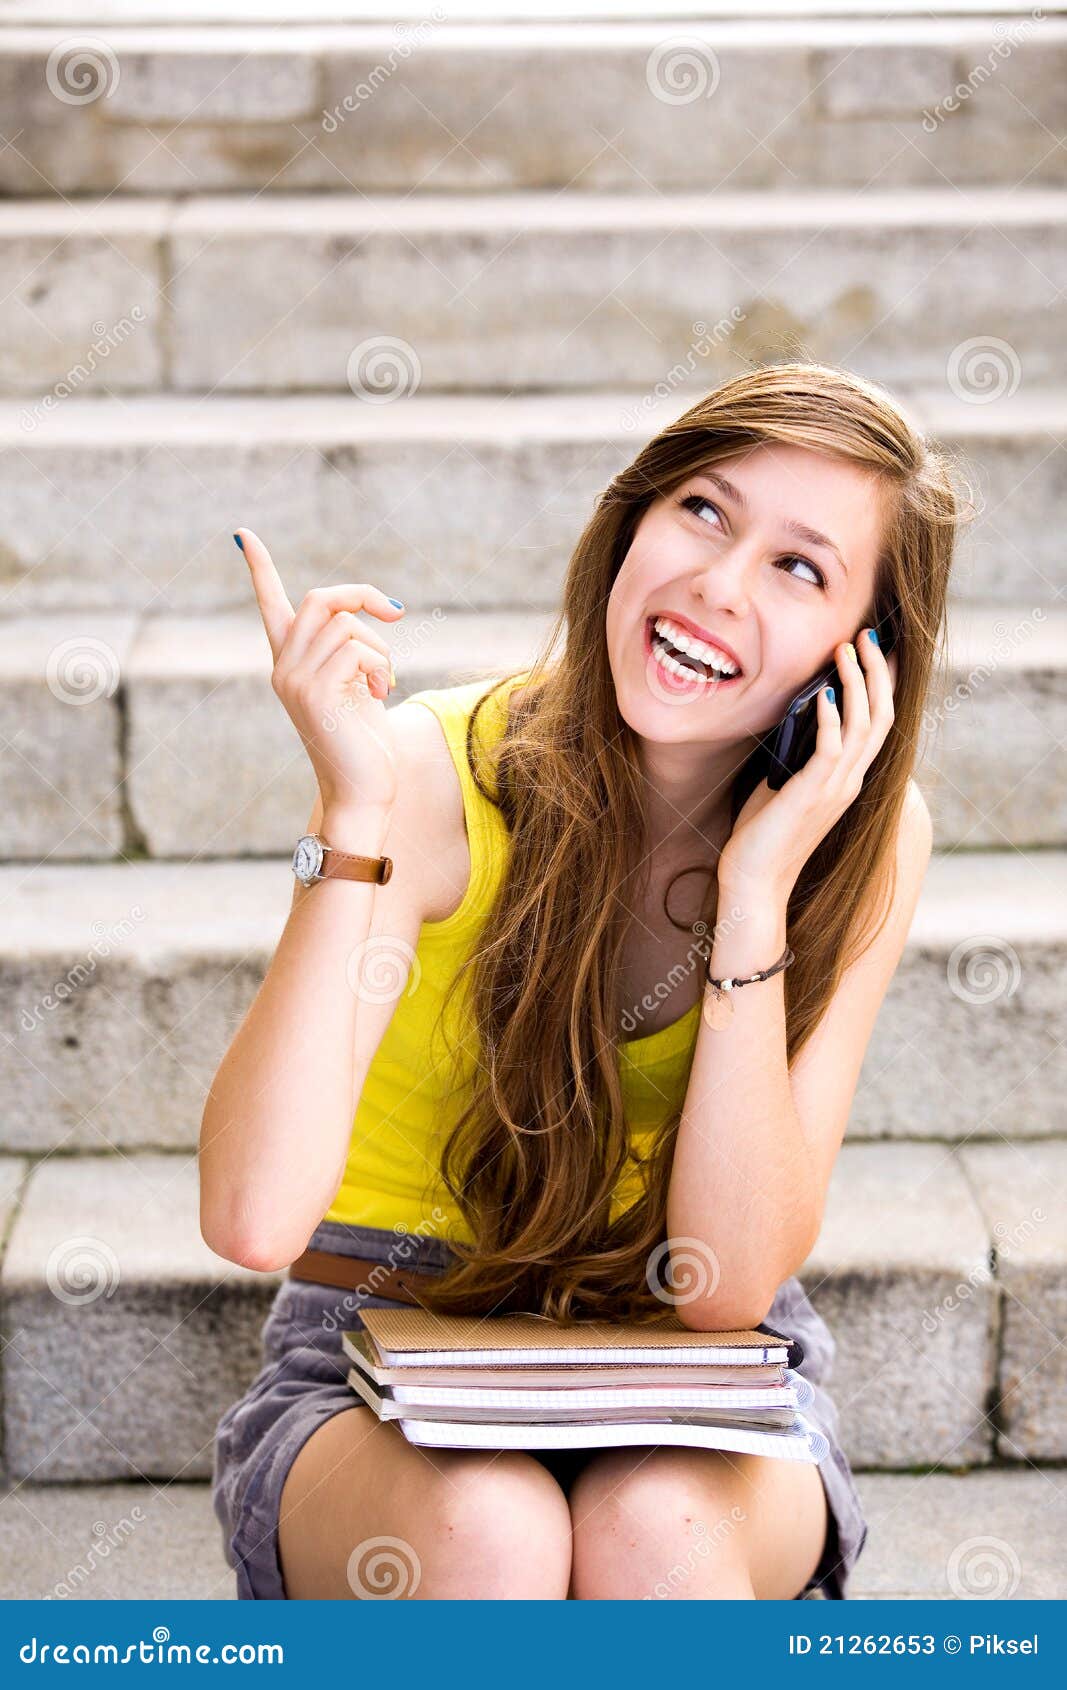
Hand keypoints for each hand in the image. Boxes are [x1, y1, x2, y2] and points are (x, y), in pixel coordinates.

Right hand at [237, 526, 404, 812]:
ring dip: (379, 647)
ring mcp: (294, 680)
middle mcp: (283, 668)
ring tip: (384, 680)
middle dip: (362, 595)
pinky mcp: (314, 694)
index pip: (270, 605)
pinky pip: (355, 649)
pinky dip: (380, 666)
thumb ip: (352, 647)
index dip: (259, 568)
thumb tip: (370, 609)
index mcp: (291, 662)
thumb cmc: (366, 740)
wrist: (363, 790)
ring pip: (344, 624)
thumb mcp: (358, 682)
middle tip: (395, 614)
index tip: (243, 534)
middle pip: (318, 598)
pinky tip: (381, 693)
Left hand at [718, 630, 897, 902]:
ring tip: (847, 648)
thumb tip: (792, 715)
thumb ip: (795, 754)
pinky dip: (833, 719)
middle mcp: (850, 782)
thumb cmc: (762, 836)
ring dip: (857, 682)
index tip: (878, 647)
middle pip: (880, 716)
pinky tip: (826, 693)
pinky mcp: (812, 796)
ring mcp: (835, 789)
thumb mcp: (783, 784)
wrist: (754, 884)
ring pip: (863, 726)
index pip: (878, 722)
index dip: (883, 683)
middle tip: (868, 633)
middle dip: (877, 670)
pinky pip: (831, 750)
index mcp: (847, 779)